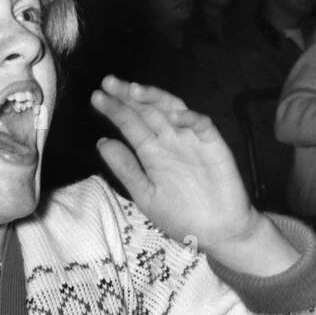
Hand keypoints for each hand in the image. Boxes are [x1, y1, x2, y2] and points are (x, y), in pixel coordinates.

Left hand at [91, 75, 260, 255]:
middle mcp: (169, 140)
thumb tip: (102, 143)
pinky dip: (191, 118)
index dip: (114, 110)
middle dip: (128, 96)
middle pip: (147, 111)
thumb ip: (126, 169)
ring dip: (155, 98)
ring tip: (134, 90)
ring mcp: (191, 140)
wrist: (219, 232)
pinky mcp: (214, 145)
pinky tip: (175, 116)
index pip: (130, 124)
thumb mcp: (146, 195)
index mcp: (152, 152)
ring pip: (172, 109)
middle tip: (109, 82)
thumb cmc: (182, 216)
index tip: (96, 97)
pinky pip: (202, 125)